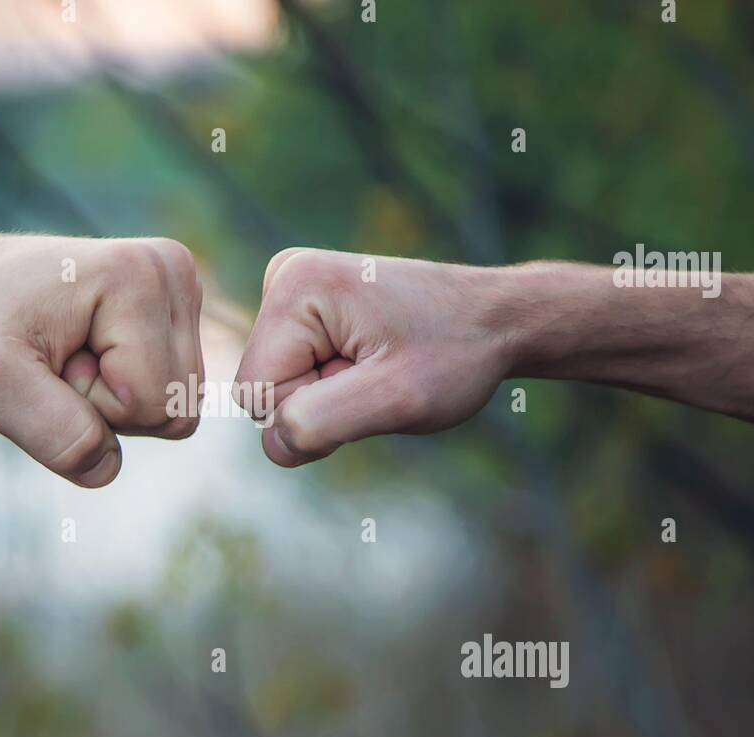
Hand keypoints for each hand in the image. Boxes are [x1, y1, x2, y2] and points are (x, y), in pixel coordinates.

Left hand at [0, 234, 203, 486]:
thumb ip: (54, 432)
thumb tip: (108, 467)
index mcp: (142, 275)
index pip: (154, 404)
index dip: (91, 405)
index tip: (43, 361)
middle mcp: (172, 272)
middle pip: (176, 408)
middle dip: (106, 407)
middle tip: (50, 363)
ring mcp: (177, 291)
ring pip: (175, 407)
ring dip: (111, 404)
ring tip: (60, 358)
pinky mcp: (169, 313)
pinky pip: (168, 396)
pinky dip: (119, 395)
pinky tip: (80, 356)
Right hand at [233, 248, 512, 466]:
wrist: (498, 320)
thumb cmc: (456, 354)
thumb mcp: (396, 398)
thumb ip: (321, 423)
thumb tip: (273, 443)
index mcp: (293, 287)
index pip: (256, 394)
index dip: (311, 413)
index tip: (370, 384)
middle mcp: (283, 276)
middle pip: (262, 388)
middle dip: (320, 402)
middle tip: (380, 377)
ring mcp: (293, 289)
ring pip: (279, 385)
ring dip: (330, 396)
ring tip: (381, 366)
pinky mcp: (306, 306)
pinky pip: (294, 372)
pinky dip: (334, 383)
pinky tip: (374, 360)